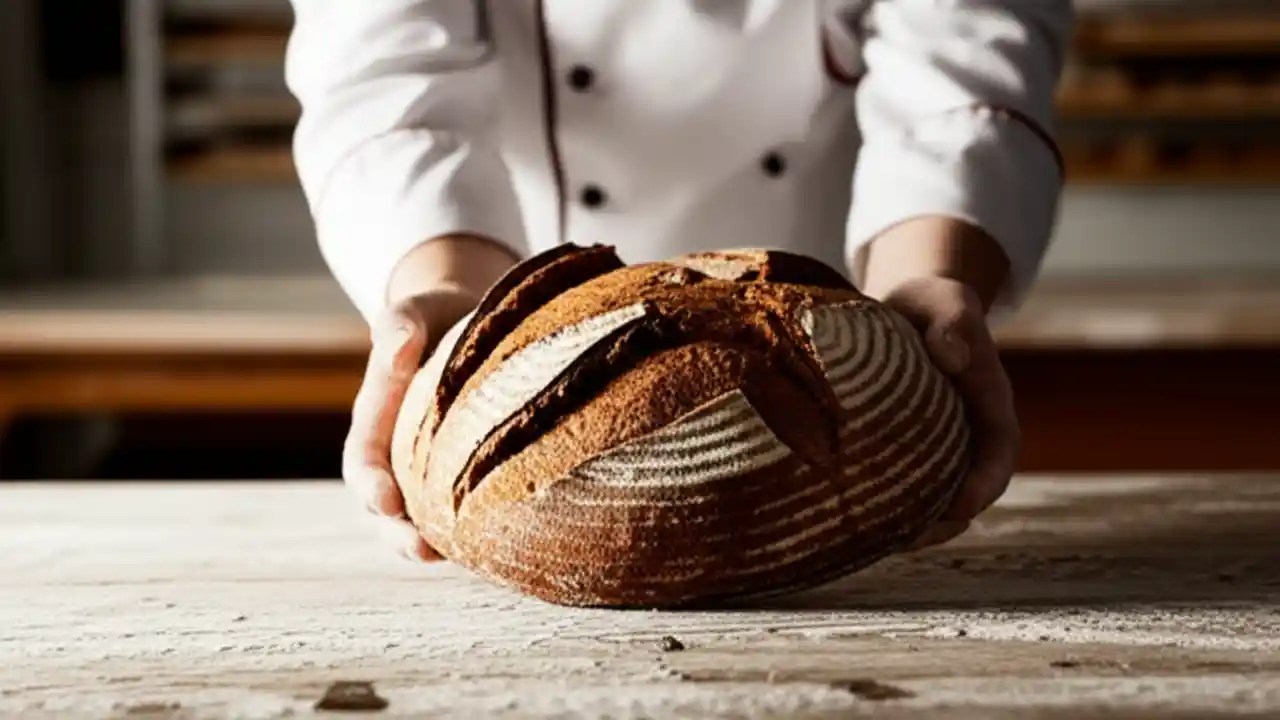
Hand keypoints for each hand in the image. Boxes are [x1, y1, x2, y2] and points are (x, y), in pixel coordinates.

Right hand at [342, 235, 516, 560]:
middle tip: (424, 551)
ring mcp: (430, 469)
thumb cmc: (434, 315)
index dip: (371, 485)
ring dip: (439, 543)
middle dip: (399, 534)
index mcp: (376, 420)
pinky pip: (467, 508)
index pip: (364, 461)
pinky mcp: (465, 473)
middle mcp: (399, 454)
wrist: (463, 316)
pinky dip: (479, 529)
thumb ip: (401, 327)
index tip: (386, 501)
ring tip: (465, 559)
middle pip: (388, 508)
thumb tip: (401, 347)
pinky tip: (510, 542)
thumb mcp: (415, 311)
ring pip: (426, 518)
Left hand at [880, 276, 1020, 549]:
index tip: (960, 508)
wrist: (909, 308)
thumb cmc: (932, 304)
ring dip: (908, 526)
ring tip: (868, 542)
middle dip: (941, 524)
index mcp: (990, 407)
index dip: (983, 487)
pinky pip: (901, 487)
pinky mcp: (907, 452)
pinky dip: (881, 507)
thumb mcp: (946, 302)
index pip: (998, 456)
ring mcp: (940, 449)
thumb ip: (953, 322)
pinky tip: (847, 518)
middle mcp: (969, 437)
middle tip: (901, 541)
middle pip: (967, 495)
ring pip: (932, 500)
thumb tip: (951, 357)